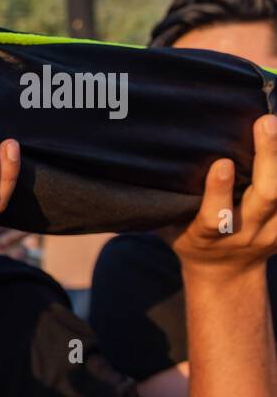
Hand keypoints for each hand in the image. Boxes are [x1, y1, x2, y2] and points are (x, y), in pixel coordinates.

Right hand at [162, 115, 276, 279]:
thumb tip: (134, 164)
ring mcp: (272, 230)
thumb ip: (163, 202)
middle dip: (268, 159)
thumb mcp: (170, 227)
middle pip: (265, 197)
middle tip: (265, 123)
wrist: (226, 273)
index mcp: (208, 235)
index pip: (216, 216)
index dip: (219, 191)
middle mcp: (245, 233)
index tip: (221, 163)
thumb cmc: (188, 239)